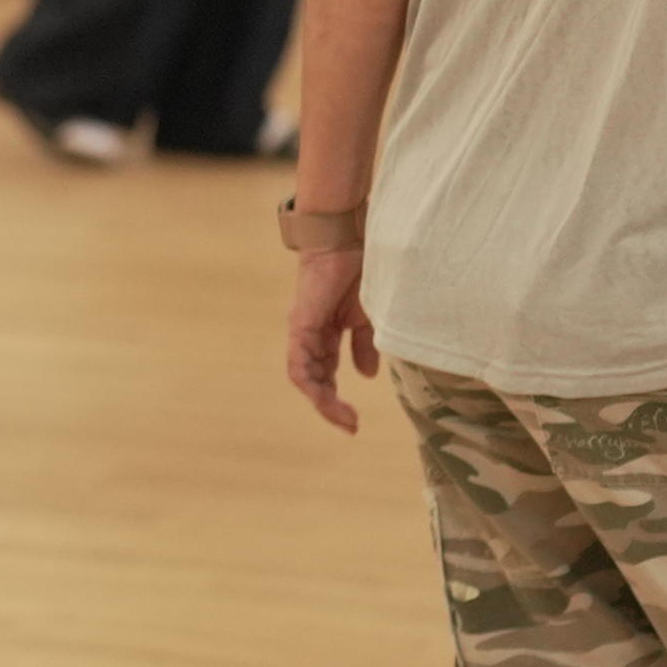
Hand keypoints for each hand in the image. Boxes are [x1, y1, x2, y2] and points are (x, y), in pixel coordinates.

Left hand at [284, 247, 376, 432]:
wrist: (346, 240)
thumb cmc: (358, 271)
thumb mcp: (367, 317)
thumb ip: (363, 345)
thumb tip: (366, 375)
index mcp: (326, 334)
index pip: (325, 374)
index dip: (336, 398)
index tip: (354, 421)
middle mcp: (310, 337)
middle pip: (315, 380)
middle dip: (331, 407)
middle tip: (350, 426)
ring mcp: (303, 332)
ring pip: (304, 377)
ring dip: (322, 400)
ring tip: (342, 417)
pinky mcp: (301, 326)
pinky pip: (298, 363)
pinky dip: (309, 382)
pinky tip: (323, 396)